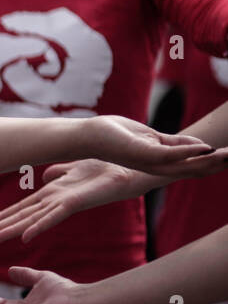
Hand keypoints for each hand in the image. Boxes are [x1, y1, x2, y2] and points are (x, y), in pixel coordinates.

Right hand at [0, 158, 143, 243]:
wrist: (131, 170)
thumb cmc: (108, 169)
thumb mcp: (76, 167)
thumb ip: (60, 171)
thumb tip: (45, 174)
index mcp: (54, 194)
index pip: (25, 207)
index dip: (6, 215)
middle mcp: (56, 201)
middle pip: (24, 216)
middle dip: (2, 227)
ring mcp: (64, 204)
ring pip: (33, 219)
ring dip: (13, 230)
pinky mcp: (75, 203)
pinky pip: (52, 217)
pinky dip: (38, 227)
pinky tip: (25, 237)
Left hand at [85, 115, 223, 175]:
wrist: (88, 136)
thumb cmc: (115, 135)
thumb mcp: (151, 137)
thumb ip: (173, 143)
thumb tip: (197, 145)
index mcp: (160, 162)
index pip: (192, 165)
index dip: (213, 162)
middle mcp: (157, 167)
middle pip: (193, 169)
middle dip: (217, 164)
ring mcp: (150, 162)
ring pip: (185, 165)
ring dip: (209, 160)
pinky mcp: (142, 154)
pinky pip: (170, 155)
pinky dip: (188, 151)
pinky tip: (204, 147)